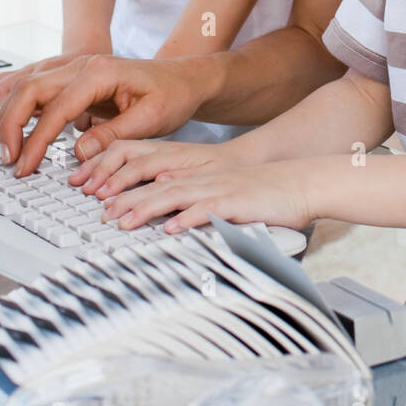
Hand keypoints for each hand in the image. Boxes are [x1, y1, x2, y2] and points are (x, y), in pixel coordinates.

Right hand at [0, 53, 209, 176]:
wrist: (184, 79)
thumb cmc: (173, 94)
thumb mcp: (151, 120)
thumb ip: (113, 136)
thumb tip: (78, 154)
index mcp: (99, 73)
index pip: (56, 108)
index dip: (37, 140)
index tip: (26, 166)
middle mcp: (82, 65)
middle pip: (31, 89)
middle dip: (11, 124)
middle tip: (6, 157)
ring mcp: (76, 68)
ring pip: (29, 85)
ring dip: (9, 113)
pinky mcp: (75, 79)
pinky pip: (38, 87)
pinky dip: (19, 105)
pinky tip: (8, 123)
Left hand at [100, 161, 312, 233]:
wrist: (302, 182)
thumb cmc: (266, 192)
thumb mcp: (226, 194)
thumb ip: (199, 202)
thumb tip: (171, 217)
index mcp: (201, 177)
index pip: (157, 180)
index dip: (129, 189)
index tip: (105, 202)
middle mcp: (205, 180)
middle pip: (158, 186)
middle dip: (127, 199)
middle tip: (103, 213)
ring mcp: (220, 189)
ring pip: (175, 195)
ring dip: (147, 208)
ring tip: (125, 221)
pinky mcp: (237, 202)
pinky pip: (208, 209)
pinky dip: (188, 218)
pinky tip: (172, 228)